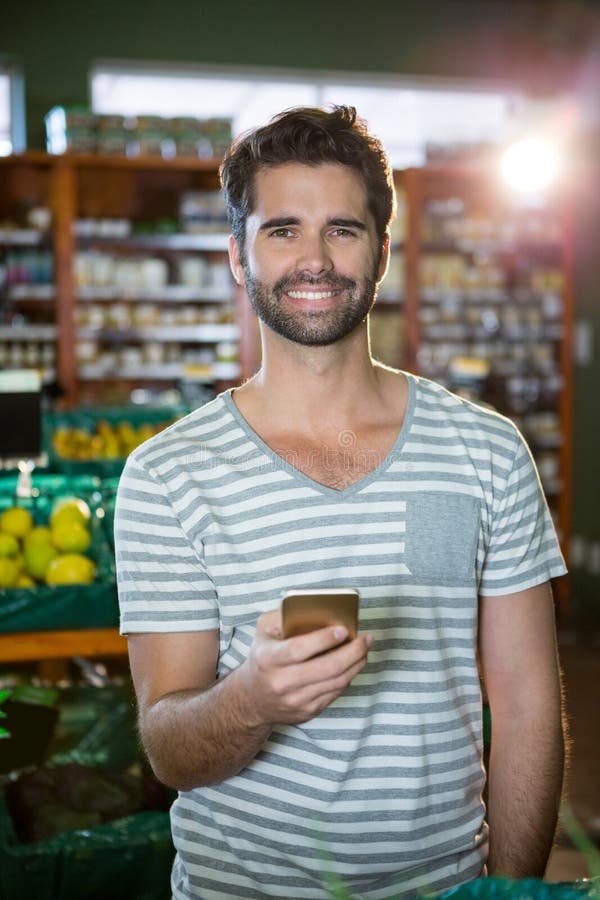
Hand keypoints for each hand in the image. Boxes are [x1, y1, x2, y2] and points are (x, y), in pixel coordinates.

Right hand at [238, 609, 372, 727]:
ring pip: (336, 682)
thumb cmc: (263, 657)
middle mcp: (281, 683)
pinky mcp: (307, 712)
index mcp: (268, 659)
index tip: (343, 630)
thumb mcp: (263, 632)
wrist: (252, 699)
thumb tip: (315, 609)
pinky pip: (335, 693)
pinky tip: (354, 664)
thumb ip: (283, 617)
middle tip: (365, 638)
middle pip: (326, 668)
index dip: (323, 640)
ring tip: (365, 648)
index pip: (298, 650)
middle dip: (352, 652)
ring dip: (356, 664)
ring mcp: (295, 701)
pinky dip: (348, 676)